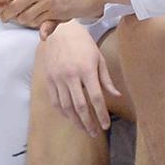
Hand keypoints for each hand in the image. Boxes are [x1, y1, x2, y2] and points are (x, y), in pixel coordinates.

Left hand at [0, 0, 116, 26]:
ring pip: (24, 14)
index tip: (4, 4)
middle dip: (7, 13)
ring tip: (21, 21)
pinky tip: (37, 23)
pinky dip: (34, 24)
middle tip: (5, 18)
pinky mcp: (56, 10)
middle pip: (13, 3)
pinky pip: (38, 21)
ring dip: (21, 20)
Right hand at [37, 20, 119, 135]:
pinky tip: (70, 117)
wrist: (60, 31)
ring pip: (66, 106)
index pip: (96, 98)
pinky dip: (62, 111)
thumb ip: (106, 79)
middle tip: (95, 133)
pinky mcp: (48, 78)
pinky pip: (55, 100)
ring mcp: (57, 78)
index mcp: (86, 70)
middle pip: (80, 105)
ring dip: (75, 120)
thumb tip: (116, 96)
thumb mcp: (99, 59)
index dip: (101, 114)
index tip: (106, 125)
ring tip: (83, 129)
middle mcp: (70, 76)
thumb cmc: (83, 44)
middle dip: (88, 122)